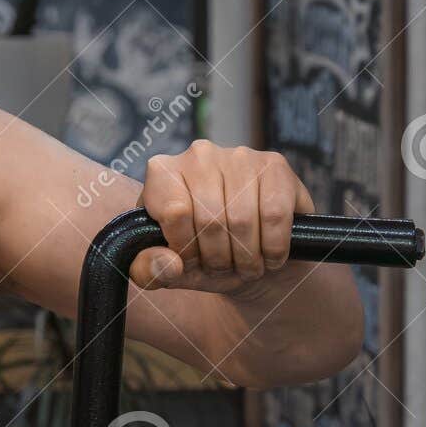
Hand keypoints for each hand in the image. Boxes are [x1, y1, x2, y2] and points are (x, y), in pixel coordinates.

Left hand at [133, 141, 313, 297]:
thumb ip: (150, 270)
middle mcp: (198, 156)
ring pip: (242, 219)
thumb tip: (167, 264)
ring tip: (246, 266)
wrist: (251, 252)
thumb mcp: (168, 269)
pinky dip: (273, 247)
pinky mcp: (275, 165)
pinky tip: (270, 256)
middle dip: (217, 258)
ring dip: (246, 256)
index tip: (192, 263)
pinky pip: (274, 215)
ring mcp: (238, 156)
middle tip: (224, 268)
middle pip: (209, 219)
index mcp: (162, 173)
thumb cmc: (203, 255)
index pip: (173, 213)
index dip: (185, 249)